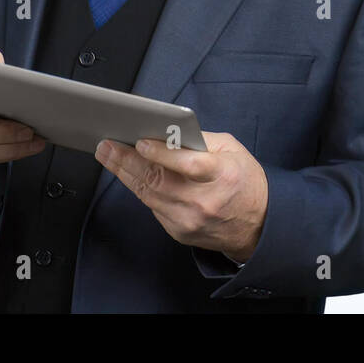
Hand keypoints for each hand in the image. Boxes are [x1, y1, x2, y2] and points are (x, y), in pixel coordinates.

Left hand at [95, 130, 267, 263]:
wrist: (257, 225)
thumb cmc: (243, 181)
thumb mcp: (231, 150)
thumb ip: (199, 140)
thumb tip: (166, 130)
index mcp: (222, 176)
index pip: (189, 165)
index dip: (163, 154)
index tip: (140, 142)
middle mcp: (204, 202)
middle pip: (159, 180)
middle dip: (127, 160)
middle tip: (107, 145)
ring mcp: (189, 220)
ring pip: (148, 194)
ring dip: (124, 173)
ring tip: (108, 154)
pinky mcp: (179, 232)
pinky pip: (152, 206)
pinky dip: (139, 188)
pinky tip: (126, 172)